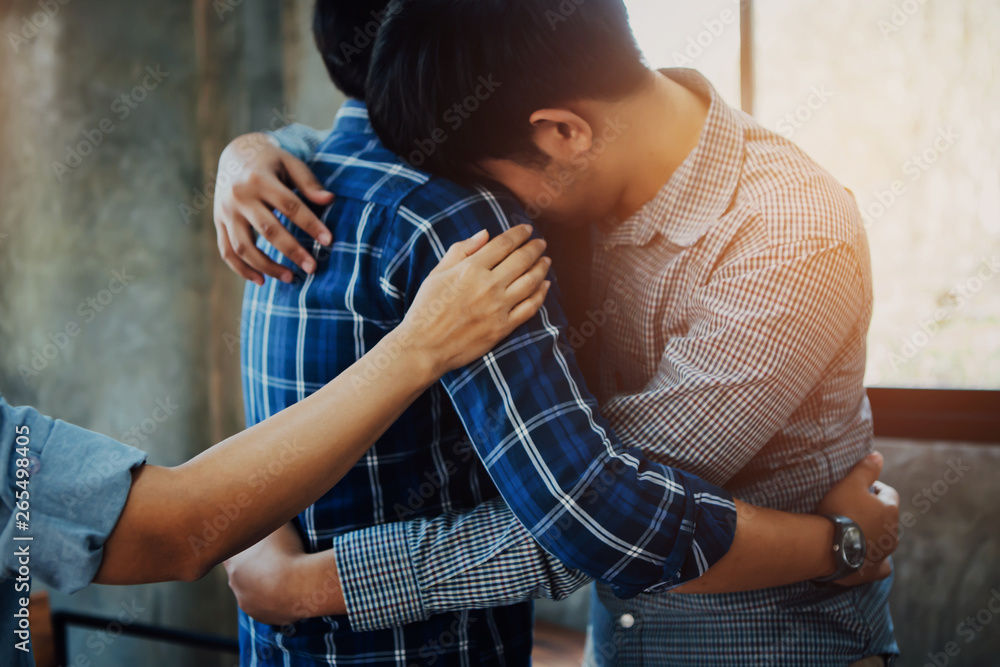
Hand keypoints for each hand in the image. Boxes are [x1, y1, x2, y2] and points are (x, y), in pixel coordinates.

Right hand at [214, 133, 334, 285]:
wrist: (234, 155)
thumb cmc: (270, 162)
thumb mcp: (290, 163)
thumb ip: (309, 183)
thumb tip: (330, 200)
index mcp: (260, 179)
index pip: (290, 206)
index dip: (310, 224)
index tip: (328, 241)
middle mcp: (239, 196)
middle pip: (268, 230)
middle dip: (292, 251)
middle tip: (312, 268)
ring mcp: (226, 212)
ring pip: (244, 247)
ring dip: (267, 266)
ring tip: (290, 278)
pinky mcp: (219, 223)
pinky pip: (227, 251)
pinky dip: (241, 269)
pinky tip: (261, 281)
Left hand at [224, 523, 312, 625]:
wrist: (299, 585)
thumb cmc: (287, 551)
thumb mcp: (278, 525)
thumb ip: (270, 517)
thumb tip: (270, 504)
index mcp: (233, 561)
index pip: (227, 551)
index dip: (238, 543)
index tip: (246, 539)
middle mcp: (236, 584)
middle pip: (240, 573)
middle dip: (254, 566)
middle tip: (272, 557)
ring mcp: (248, 603)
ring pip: (253, 591)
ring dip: (264, 584)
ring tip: (283, 575)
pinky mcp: (263, 616)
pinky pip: (267, 606)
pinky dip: (276, 599)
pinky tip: (288, 590)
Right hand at [396, 225, 551, 377]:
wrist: (424, 346)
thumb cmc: (426, 307)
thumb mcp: (437, 273)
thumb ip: (462, 250)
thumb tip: (485, 234)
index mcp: (470, 268)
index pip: (503, 244)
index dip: (519, 234)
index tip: (527, 229)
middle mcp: (488, 285)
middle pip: (522, 260)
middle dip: (535, 248)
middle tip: (541, 243)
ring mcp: (498, 307)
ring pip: (530, 282)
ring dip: (542, 268)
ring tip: (546, 261)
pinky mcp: (503, 327)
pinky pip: (530, 308)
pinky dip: (541, 295)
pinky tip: (545, 286)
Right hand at [817, 452, 900, 584]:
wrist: (827, 546)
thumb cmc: (839, 511)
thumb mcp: (850, 484)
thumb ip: (866, 469)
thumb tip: (879, 455)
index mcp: (890, 510)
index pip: (889, 493)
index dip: (874, 488)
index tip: (860, 488)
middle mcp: (893, 533)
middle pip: (886, 517)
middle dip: (873, 512)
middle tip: (852, 509)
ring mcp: (885, 553)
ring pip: (885, 540)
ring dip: (874, 534)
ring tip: (854, 531)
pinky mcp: (874, 570)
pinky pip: (882, 566)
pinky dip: (877, 561)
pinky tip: (867, 558)